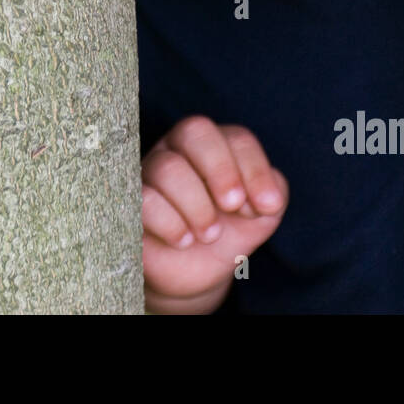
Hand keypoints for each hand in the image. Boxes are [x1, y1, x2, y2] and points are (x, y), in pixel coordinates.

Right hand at [142, 115, 288, 303]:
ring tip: (210, 234)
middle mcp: (178, 150)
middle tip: (233, 206)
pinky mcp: (130, 204)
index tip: (267, 207)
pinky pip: (144, 199)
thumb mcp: (260, 215)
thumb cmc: (228, 232)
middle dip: (221, 170)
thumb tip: (268, 196)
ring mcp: (149, 174)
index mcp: (215, 147)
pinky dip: (171, 222)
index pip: (235, 137)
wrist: (195, 272)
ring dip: (197, 206)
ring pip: (168, 167)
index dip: (254, 169)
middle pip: (193, 131)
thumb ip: (273, 194)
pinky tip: (184, 240)